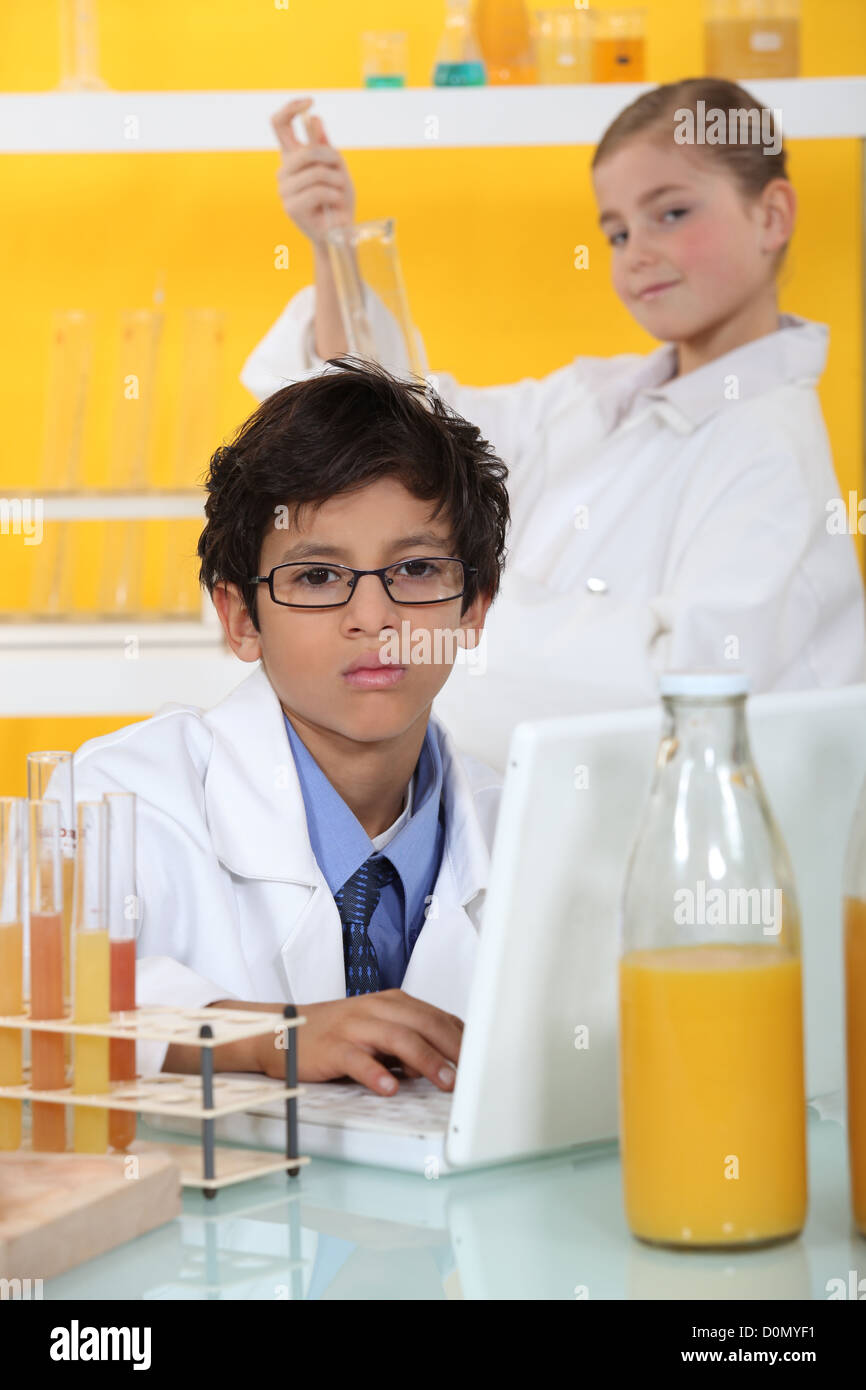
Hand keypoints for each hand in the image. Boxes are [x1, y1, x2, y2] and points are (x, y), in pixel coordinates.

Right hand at [257, 989, 462, 1095]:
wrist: (285, 1030)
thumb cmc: (339, 1033)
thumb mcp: (380, 1030)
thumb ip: (411, 1042)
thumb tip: (448, 1062)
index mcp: (392, 1002)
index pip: (437, 1016)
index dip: (462, 1037)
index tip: (484, 1057)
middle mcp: (376, 1009)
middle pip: (423, 1023)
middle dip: (452, 1047)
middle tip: (473, 1071)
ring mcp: (354, 1027)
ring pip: (397, 1038)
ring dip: (425, 1060)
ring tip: (445, 1082)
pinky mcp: (333, 1047)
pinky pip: (357, 1060)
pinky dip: (376, 1073)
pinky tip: (390, 1088)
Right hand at [271, 97, 355, 247]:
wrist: (339, 232)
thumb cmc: (338, 199)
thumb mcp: (337, 167)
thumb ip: (325, 146)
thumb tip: (315, 119)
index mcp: (291, 157)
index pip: (279, 124)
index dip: (291, 108)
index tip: (310, 101)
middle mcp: (284, 171)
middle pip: (307, 150)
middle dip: (331, 159)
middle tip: (340, 172)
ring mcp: (285, 189)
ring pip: (316, 171)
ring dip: (336, 181)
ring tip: (338, 195)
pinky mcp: (291, 207)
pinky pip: (318, 190)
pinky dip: (334, 196)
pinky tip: (334, 206)